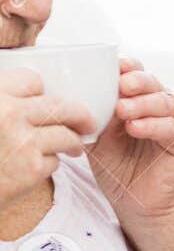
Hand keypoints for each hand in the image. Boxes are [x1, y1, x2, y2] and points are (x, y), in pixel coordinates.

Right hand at [0, 68, 93, 208]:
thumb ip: (2, 103)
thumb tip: (34, 95)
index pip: (31, 81)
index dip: (41, 92)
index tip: (44, 100)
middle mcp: (7, 114)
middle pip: (60, 106)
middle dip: (80, 115)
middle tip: (88, 123)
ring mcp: (21, 142)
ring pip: (66, 135)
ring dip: (73, 142)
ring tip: (73, 147)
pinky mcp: (30, 170)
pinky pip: (53, 162)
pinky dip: (48, 165)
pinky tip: (33, 168)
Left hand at [88, 58, 173, 238]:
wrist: (134, 202)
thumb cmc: (116, 166)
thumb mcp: (97, 135)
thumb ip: (94, 114)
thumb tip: (77, 94)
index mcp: (137, 98)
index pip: (135, 73)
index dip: (127, 65)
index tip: (113, 63)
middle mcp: (158, 104)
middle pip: (152, 82)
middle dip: (137, 80)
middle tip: (121, 85)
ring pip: (164, 101)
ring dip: (144, 103)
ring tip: (123, 110)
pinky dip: (155, 125)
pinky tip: (137, 128)